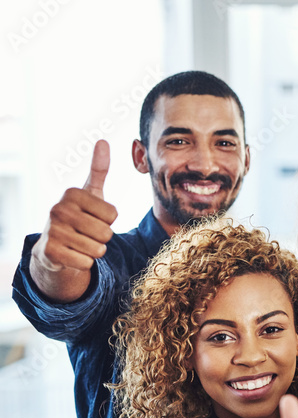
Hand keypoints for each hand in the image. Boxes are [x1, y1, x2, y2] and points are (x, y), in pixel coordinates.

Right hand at [33, 140, 117, 273]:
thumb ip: (99, 170)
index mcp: (72, 193)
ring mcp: (53, 231)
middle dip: (103, 238)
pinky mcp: (50, 252)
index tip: (93, 217)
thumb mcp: (89, 194)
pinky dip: (84, 263)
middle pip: (107, 233)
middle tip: (87, 233)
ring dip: (94, 251)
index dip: (109, 220)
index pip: (113, 214)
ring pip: (98, 250)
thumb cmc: (78, 217)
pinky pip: (86, 263)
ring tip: (80, 244)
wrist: (52, 247)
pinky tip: (72, 255)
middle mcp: (58, 209)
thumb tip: (102, 141)